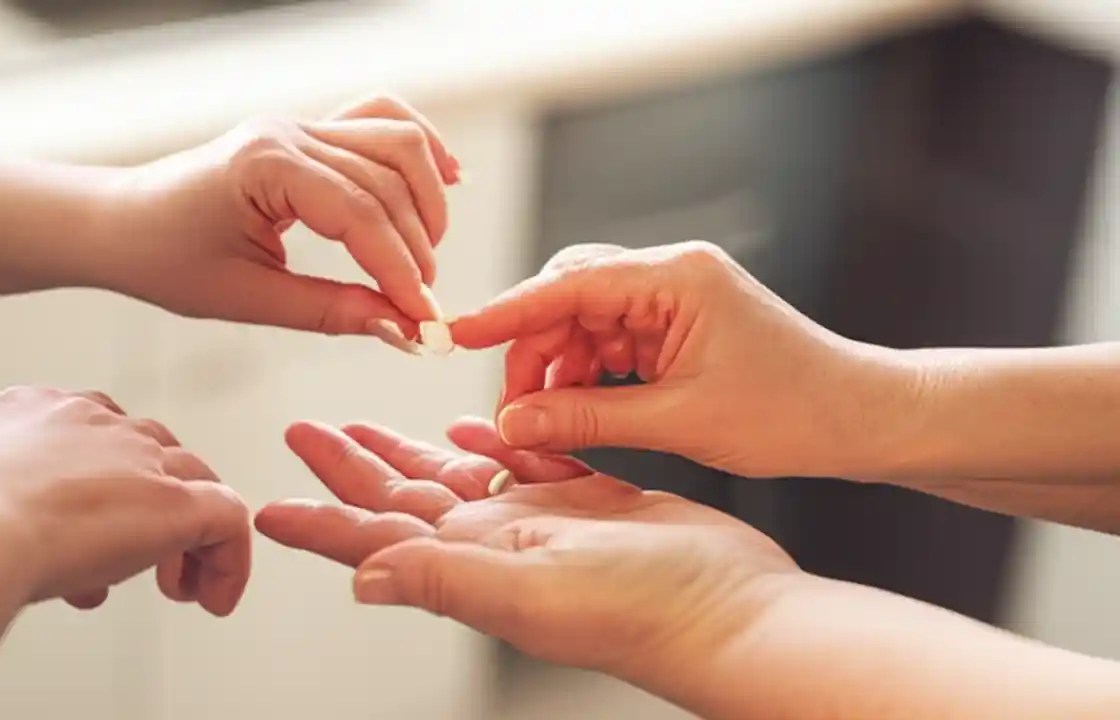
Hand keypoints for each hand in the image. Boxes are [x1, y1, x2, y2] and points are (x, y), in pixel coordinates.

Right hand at [0, 386, 250, 616]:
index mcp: (35, 411)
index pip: (91, 434)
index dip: (96, 488)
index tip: (80, 535)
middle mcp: (95, 423)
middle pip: (152, 454)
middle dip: (143, 510)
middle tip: (130, 562)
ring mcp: (139, 458)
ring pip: (196, 482)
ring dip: (188, 537)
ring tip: (175, 586)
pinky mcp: (175, 502)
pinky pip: (228, 520)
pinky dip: (227, 562)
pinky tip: (212, 596)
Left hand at [100, 94, 458, 335]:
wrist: (119, 223)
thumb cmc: (165, 258)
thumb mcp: (246, 299)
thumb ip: (330, 312)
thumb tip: (401, 329)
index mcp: (266, 165)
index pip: (362, 215)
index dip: (401, 270)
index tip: (425, 319)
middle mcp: (289, 133)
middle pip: (390, 179)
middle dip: (418, 246)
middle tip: (421, 307)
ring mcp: (301, 125)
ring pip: (397, 139)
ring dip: (427, 197)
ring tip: (428, 256)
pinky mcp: (309, 133)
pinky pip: (379, 122)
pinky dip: (420, 148)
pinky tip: (448, 179)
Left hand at [257, 420, 1119, 719]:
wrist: (736, 608)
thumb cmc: (647, 608)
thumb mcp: (536, 592)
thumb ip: (446, 579)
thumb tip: (360, 579)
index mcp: (474, 567)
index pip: (376, 540)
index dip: (320, 520)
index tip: (266, 501)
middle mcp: (498, 546)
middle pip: (404, 500)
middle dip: (351, 466)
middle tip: (304, 428)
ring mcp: (542, 524)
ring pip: (458, 477)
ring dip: (409, 451)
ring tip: (369, 421)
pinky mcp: (588, 501)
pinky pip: (526, 464)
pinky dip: (494, 442)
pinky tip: (473, 423)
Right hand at [448, 241, 916, 478]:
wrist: (861, 418)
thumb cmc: (794, 412)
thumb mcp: (680, 420)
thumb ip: (588, 418)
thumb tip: (516, 420)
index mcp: (677, 277)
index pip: (568, 284)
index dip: (506, 313)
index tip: (455, 336)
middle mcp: (672, 274)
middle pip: (569, 296)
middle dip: (533, 349)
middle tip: (514, 407)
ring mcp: (675, 297)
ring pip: (585, 320)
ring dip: (558, 366)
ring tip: (545, 417)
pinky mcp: (679, 323)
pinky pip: (611, 338)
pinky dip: (588, 373)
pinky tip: (579, 407)